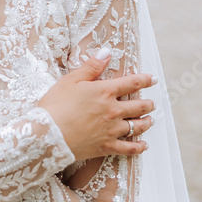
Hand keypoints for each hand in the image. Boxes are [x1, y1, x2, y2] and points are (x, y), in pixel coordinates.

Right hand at [38, 51, 155, 160]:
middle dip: (148, 104)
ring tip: (150, 121)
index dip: (144, 80)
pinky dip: (138, 147)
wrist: (48, 134)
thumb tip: (106, 52)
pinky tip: (143, 145)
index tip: (153, 79)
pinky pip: (129, 148)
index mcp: (105, 91)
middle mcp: (113, 110)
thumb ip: (91, 67)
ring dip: (146, 123)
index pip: (131, 83)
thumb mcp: (71, 80)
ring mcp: (111, 130)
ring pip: (138, 126)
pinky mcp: (106, 146)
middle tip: (151, 103)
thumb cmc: (56, 105)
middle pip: (139, 106)